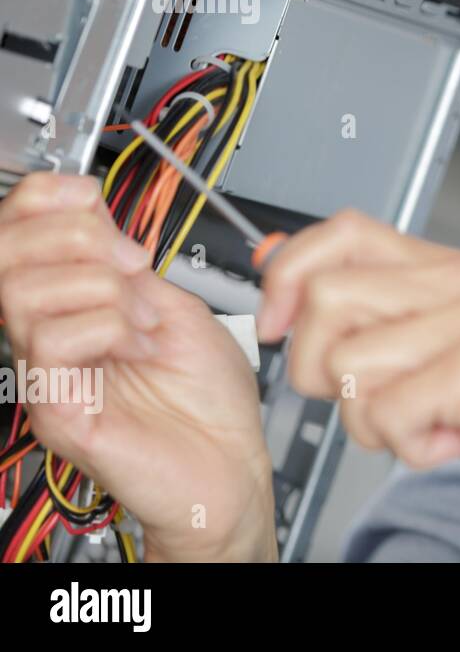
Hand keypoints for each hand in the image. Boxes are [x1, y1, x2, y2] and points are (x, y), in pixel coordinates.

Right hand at [0, 173, 275, 560]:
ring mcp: (48, 372)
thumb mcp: (178, 307)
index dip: (46, 199)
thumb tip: (96, 217)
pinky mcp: (55, 407)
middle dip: (79, 237)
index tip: (92, 201)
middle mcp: (51, 335)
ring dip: (102, 288)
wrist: (232, 465)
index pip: (18, 233)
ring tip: (144, 320)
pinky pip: (52, 340)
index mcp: (76, 305)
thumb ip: (130, 268)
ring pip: (24, 290)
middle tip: (134, 266)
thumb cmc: (211, 401)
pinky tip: (138, 346)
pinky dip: (108, 326)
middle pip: (8, 251)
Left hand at [256, 210, 459, 543]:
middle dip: (318, 369)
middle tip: (372, 399)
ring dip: (369, 419)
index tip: (275, 322)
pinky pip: (384, 411)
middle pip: (325, 297)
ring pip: (346, 362)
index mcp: (453, 271)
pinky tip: (451, 439)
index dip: (289, 273)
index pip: (344, 231)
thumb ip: (386, 315)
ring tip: (424, 421)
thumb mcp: (451, 348)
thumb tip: (293, 291)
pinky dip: (407, 447)